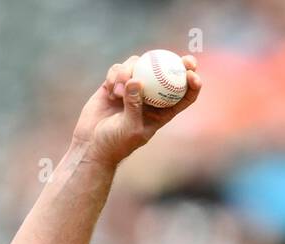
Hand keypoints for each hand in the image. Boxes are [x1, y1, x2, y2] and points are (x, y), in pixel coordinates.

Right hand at [71, 54, 200, 166]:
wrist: (92, 144)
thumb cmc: (115, 143)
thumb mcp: (129, 128)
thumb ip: (134, 105)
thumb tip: (137, 79)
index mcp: (162, 112)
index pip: (183, 96)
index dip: (192, 84)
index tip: (192, 74)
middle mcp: (149, 97)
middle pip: (166, 74)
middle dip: (176, 62)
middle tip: (180, 58)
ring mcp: (132, 88)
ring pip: (139, 66)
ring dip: (128, 72)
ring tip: (118, 91)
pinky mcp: (114, 83)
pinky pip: (118, 69)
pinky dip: (114, 76)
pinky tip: (110, 91)